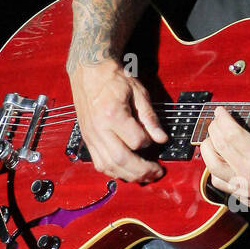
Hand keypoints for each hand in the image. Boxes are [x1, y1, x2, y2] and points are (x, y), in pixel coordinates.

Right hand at [69, 60, 167, 182]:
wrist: (89, 72)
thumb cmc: (114, 79)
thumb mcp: (138, 92)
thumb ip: (150, 117)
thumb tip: (162, 139)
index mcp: (113, 114)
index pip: (136, 141)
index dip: (149, 143)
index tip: (154, 139)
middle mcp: (99, 128)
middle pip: (122, 159)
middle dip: (142, 170)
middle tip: (157, 173)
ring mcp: (91, 136)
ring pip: (109, 166)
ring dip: (129, 175)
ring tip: (145, 176)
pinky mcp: (87, 140)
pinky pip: (99, 163)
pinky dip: (114, 171)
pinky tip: (126, 171)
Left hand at [201, 87, 249, 225]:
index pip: (231, 134)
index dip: (222, 119)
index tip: (220, 112)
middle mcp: (248, 174)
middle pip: (218, 145)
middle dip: (214, 129)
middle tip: (217, 121)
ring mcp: (242, 187)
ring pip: (212, 164)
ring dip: (209, 148)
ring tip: (213, 138)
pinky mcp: (240, 196)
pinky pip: (217, 181)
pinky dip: (214, 168)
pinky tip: (220, 159)